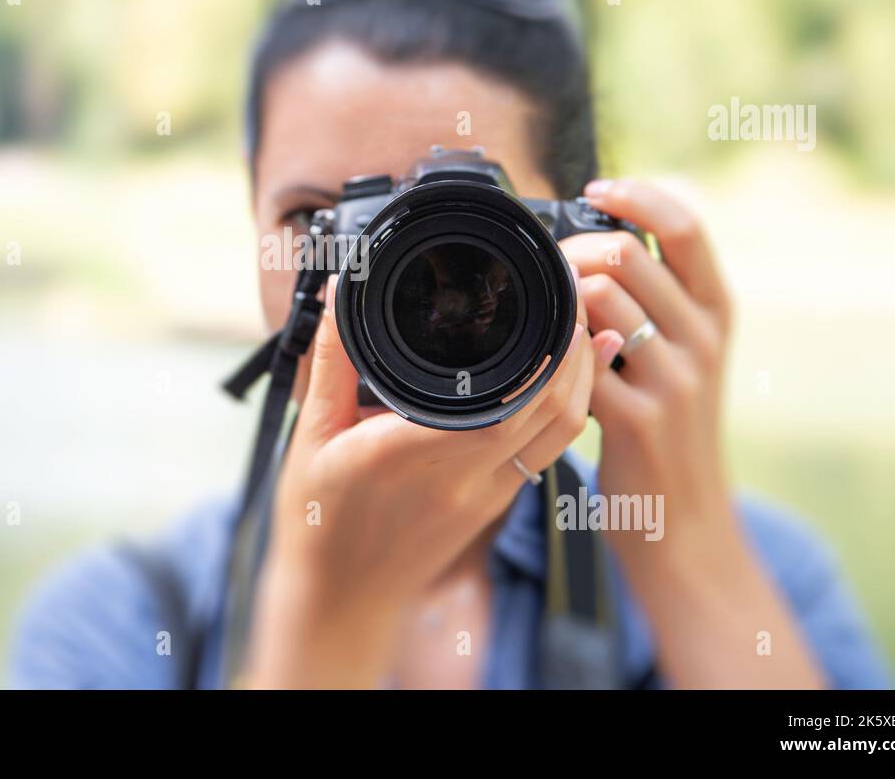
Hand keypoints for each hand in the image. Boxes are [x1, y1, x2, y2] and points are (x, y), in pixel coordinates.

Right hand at [245, 274, 607, 687]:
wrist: (340, 602)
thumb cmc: (317, 521)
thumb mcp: (312, 435)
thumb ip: (331, 361)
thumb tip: (338, 293)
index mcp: (413, 452)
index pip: (509, 400)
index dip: (549, 351)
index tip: (553, 298)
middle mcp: (462, 477)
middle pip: (554, 410)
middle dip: (576, 349)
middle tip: (574, 297)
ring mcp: (486, 495)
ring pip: (562, 432)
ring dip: (582, 380)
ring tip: (581, 328)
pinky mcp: (494, 506)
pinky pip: (546, 450)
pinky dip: (565, 409)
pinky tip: (567, 379)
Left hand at [561, 178, 735, 551]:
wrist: (688, 523)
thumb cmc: (671, 430)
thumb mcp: (685, 357)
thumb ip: (656, 303)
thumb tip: (597, 243)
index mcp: (716, 312)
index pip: (687, 226)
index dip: (638, 195)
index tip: (597, 187)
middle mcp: (703, 338)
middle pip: (626, 254)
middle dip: (570, 251)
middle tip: (546, 271)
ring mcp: (676, 379)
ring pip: (600, 297)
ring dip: (558, 298)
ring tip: (545, 320)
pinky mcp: (640, 419)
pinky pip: (581, 360)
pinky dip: (554, 353)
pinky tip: (545, 365)